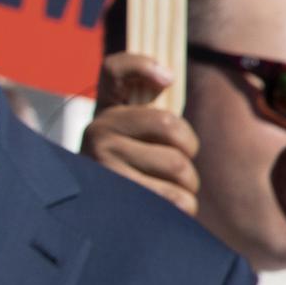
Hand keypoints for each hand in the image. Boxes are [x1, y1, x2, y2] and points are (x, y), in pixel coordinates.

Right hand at [82, 55, 199, 217]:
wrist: (101, 219)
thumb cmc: (134, 172)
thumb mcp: (136, 135)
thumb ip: (152, 108)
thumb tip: (167, 77)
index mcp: (105, 110)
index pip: (114, 70)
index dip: (142, 65)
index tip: (168, 78)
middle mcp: (96, 132)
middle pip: (172, 127)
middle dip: (189, 150)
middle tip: (179, 163)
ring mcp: (102, 165)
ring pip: (179, 167)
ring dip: (187, 185)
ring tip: (169, 189)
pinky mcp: (117, 200)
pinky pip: (176, 200)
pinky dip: (184, 207)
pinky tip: (165, 210)